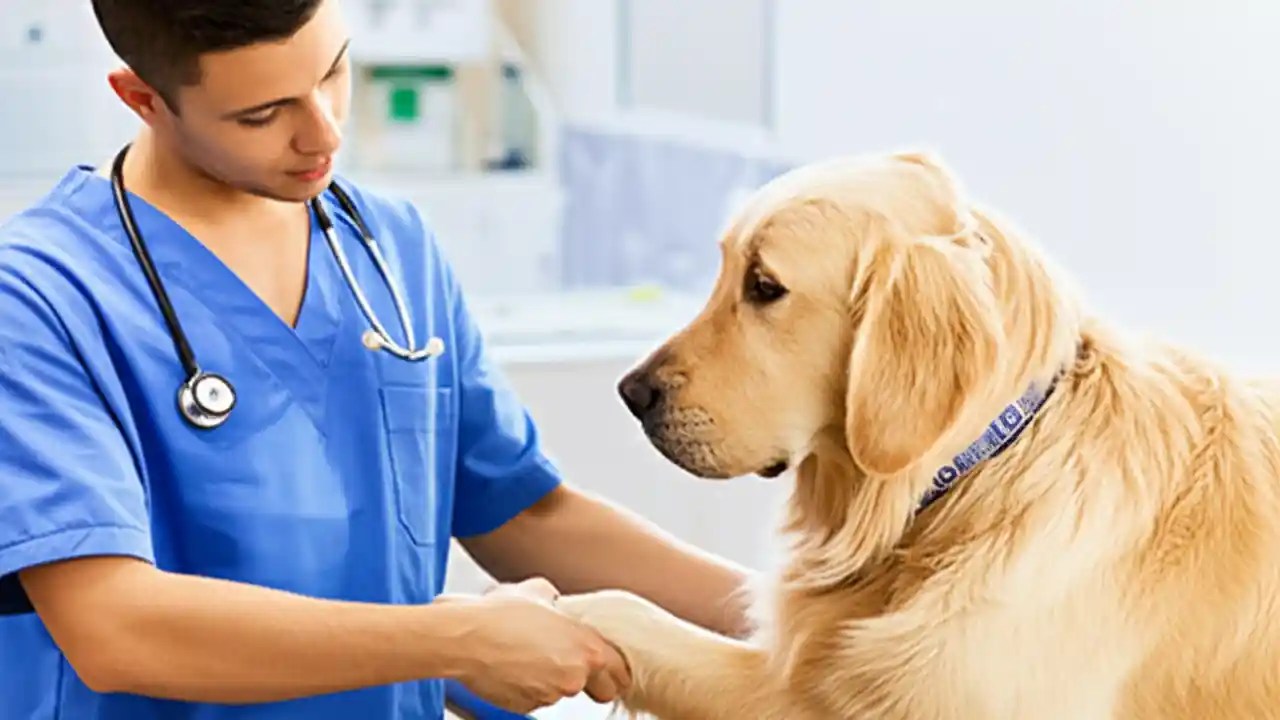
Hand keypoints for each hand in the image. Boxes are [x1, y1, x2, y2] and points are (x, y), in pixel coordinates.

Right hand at [445, 578, 631, 713]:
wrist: (464, 638)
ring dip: (552, 679)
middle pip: (602, 692)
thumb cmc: (499, 614)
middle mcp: (575, 675)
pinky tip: (512, 666)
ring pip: (562, 692)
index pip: (620, 670)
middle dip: (593, 684)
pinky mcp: (527, 706)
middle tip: (572, 667)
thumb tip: (553, 599)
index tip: (611, 670)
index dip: (615, 670)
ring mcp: (551, 695)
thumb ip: (556, 599)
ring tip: (526, 655)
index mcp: (587, 647)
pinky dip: (528, 687)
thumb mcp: (536, 590)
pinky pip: (536, 698)